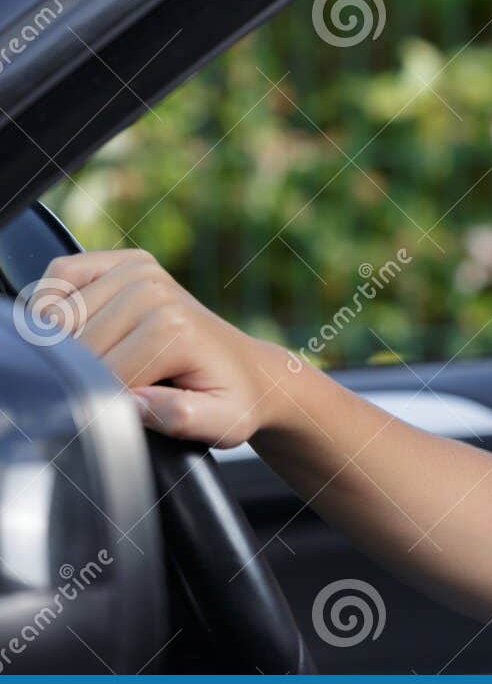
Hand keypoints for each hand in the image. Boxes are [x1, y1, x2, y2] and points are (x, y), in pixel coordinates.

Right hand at [28, 249, 298, 446]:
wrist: (248, 370)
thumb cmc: (229, 399)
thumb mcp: (221, 421)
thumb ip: (179, 417)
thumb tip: (133, 403)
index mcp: (172, 328)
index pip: (97, 374)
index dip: (105, 400)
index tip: (135, 408)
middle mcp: (153, 291)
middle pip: (71, 345)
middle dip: (84, 374)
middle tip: (125, 384)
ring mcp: (138, 271)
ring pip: (55, 315)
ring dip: (65, 343)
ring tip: (108, 359)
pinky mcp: (125, 261)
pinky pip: (59, 275)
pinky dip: (50, 302)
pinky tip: (78, 328)